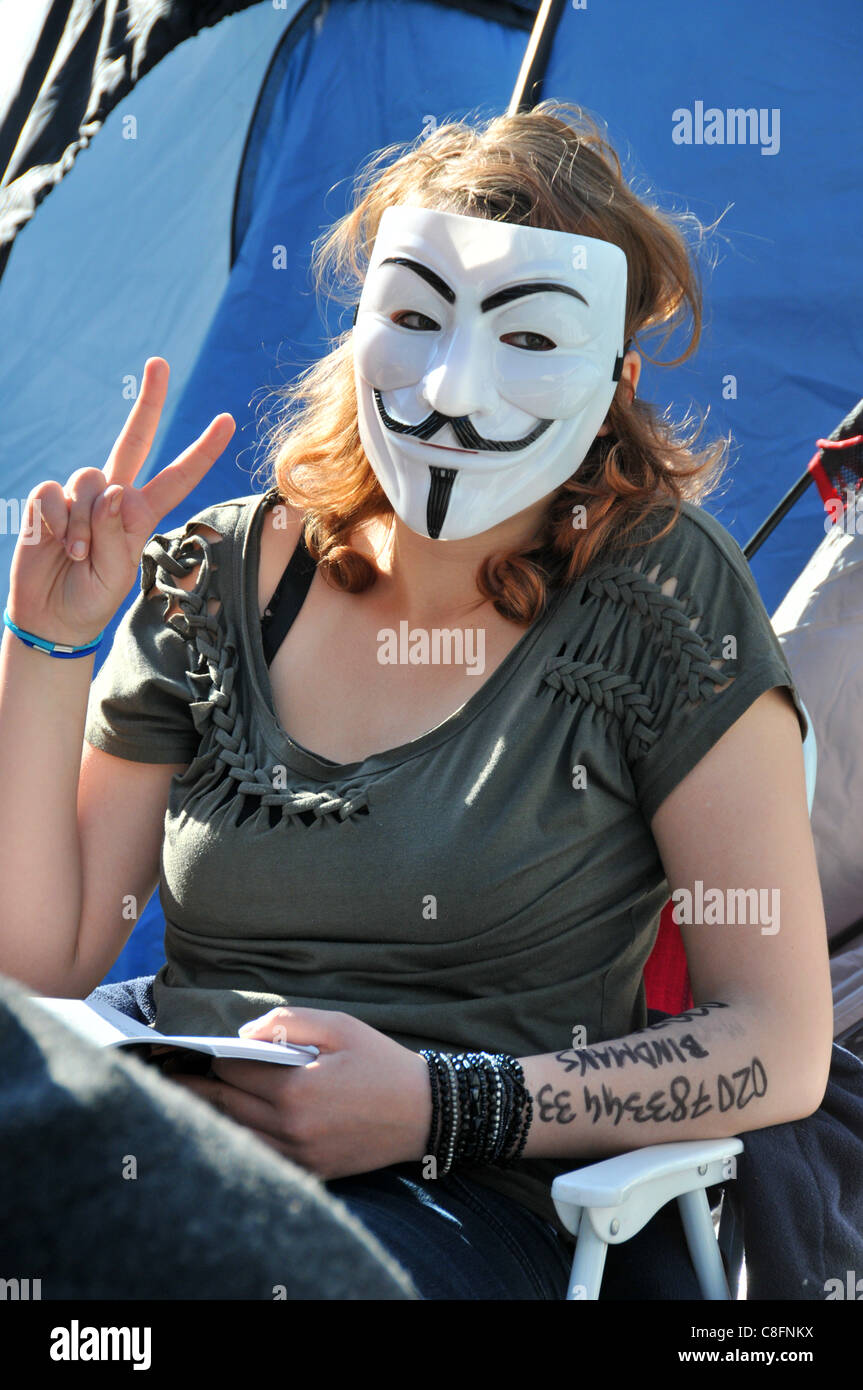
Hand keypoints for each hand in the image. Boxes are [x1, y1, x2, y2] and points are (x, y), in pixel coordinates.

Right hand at [6, 358, 234, 646]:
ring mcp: (80, 495)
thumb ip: (116, 533)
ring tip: (78, 554)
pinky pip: (55, 493)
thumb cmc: (93, 596)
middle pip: (134, 440)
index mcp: (142, 514)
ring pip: (91, 480)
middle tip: (161, 362)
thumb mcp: (117, 571)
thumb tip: (115, 491)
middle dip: (148, 402)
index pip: (177, 476)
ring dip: (84, 523)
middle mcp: (114, 496)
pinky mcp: (47, 500)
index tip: (227, 421)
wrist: (53, 615)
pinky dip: (57, 520)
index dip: (201, 450)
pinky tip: (55, 542)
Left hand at [166, 1008, 433, 1180]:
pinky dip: (240, 1140)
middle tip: (171, 1074)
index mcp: (297, 1089)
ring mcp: (300, 1155)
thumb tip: (243, 1034)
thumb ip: (290, 1022)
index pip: (232, 1072)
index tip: (191, 1051)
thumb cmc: (382, 1062)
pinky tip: (230, 1123)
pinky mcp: (311, 1171)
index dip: (211, 1058)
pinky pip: (261, 1157)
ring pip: (236, 1135)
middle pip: (225, 1106)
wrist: (425, 1112)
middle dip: (199, 1087)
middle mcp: (292, 1128)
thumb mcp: (341, 1026)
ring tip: (190, 1097)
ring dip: (213, 1116)